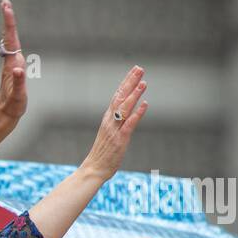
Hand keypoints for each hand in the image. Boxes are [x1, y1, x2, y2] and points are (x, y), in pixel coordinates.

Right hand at [0, 0, 26, 138]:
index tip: (6, 7)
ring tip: (5, 8)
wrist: (10, 114)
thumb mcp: (17, 97)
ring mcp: (11, 64)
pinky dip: (6, 36)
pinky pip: (7, 48)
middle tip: (5, 1)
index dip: (8, 23)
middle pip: (11, 35)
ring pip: (9, 39)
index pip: (11, 39)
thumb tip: (17, 69)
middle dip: (8, 18)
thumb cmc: (14, 107)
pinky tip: (4, 30)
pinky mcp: (8, 68)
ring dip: (8, 24)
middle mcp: (14, 61)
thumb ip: (18, 84)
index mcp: (14, 64)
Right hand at [81, 66, 147, 180]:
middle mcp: (110, 121)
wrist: (93, 169)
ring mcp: (114, 130)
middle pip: (120, 97)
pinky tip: (144, 105)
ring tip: (143, 83)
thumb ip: (118, 121)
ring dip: (134, 95)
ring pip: (124, 109)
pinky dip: (137, 114)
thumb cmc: (103, 153)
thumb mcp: (109, 133)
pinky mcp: (119, 140)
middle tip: (139, 69)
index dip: (126, 82)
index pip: (118, 96)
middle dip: (130, 82)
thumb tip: (126, 110)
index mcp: (108, 118)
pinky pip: (129, 125)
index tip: (134, 70)